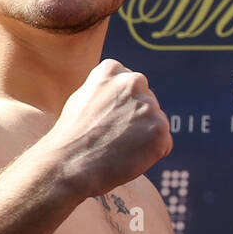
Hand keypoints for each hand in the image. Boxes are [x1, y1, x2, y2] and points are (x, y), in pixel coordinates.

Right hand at [48, 59, 172, 198]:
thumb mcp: (82, 98)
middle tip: (112, 138)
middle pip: (146, 104)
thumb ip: (107, 91)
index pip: (130, 87)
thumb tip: (122, 94)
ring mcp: (148, 105)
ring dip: (143, 138)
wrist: (69, 164)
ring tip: (117, 149)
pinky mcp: (159, 128)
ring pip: (155, 124)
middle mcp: (133, 81)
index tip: (106, 122)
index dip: (120, 109)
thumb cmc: (71, 137)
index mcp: (113, 70)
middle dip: (135, 121)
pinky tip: (128, 158)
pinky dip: (151, 155)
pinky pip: (163, 144)